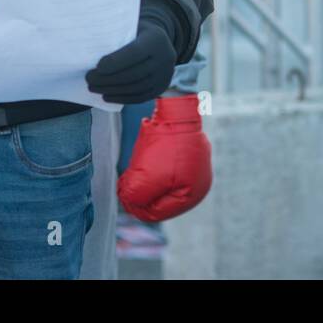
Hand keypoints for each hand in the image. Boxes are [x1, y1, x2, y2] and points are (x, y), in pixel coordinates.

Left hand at [85, 20, 176, 103]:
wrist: (161, 42)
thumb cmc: (138, 32)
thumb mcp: (132, 26)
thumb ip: (118, 35)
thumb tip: (91, 47)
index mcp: (156, 39)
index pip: (135, 53)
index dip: (116, 62)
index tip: (97, 67)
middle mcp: (165, 58)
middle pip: (134, 73)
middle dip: (108, 79)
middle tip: (89, 79)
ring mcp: (165, 75)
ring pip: (136, 87)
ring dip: (112, 90)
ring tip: (94, 88)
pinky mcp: (161, 88)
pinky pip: (140, 97)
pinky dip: (122, 98)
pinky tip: (106, 96)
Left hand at [117, 94, 211, 221]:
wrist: (176, 110)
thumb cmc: (165, 145)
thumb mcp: (146, 177)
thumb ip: (137, 196)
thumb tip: (130, 202)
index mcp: (194, 194)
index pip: (159, 212)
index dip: (136, 207)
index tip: (122, 196)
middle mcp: (199, 184)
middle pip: (162, 199)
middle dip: (141, 193)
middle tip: (123, 186)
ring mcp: (196, 167)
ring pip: (164, 183)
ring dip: (146, 181)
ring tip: (131, 174)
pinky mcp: (190, 154)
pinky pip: (169, 169)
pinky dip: (154, 168)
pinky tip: (143, 161)